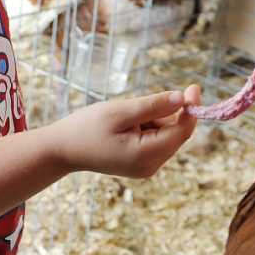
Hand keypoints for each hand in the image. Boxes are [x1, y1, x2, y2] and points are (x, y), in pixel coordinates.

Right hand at [50, 85, 200, 179]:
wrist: (62, 149)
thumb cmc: (86, 128)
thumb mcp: (120, 111)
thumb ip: (153, 105)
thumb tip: (182, 98)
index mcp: (146, 155)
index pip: (182, 131)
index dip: (191, 108)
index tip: (192, 86)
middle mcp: (151, 166)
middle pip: (175, 133)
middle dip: (164, 114)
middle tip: (134, 106)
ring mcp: (146, 167)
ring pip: (165, 135)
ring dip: (152, 119)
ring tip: (122, 119)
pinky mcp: (141, 164)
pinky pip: (155, 140)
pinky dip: (146, 127)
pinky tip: (123, 127)